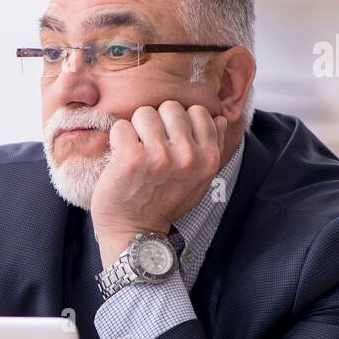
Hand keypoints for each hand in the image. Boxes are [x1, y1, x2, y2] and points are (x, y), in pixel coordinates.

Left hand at [90, 101, 227, 267]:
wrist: (134, 231)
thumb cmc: (164, 203)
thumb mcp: (199, 180)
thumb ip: (213, 148)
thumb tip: (221, 118)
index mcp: (209, 158)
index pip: (198, 112)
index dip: (179, 122)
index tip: (170, 141)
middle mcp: (188, 156)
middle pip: (170, 107)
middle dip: (157, 122)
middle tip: (150, 147)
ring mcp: (160, 156)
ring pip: (145, 113)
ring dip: (136, 129)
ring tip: (136, 152)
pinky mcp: (132, 158)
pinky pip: (122, 127)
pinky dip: (117, 140)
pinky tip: (121, 158)